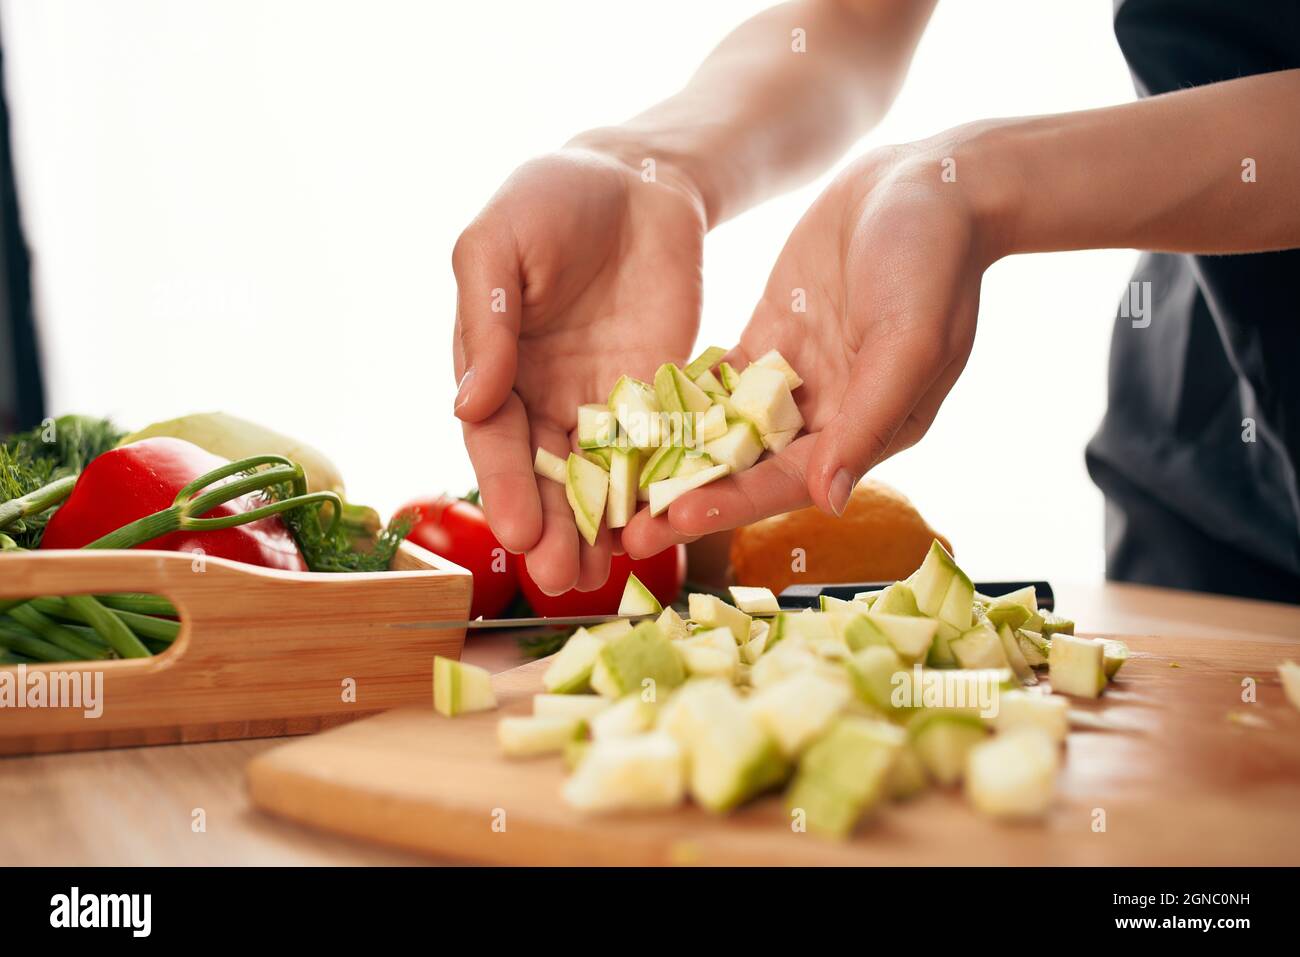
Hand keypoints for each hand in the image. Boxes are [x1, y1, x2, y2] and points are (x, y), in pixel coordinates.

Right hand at [453, 146, 706, 593]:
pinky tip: (659, 532)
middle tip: (560, 577)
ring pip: (600, 479)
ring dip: (598, 529)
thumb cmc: (550, 200)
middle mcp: (546, 399)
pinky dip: (656, 494)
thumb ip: (485, 320)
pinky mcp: (660, 400)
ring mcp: (604, 404)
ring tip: (600, 577)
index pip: (496, 440)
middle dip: (551, 528)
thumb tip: (468, 402)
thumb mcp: (499, 245)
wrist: (639, 181)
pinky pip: (658, 454)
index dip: (504, 486)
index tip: (515, 532)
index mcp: (497, 368)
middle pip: (547, 476)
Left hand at [622, 139, 999, 557]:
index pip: (788, 482)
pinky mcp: (771, 343)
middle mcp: (828, 419)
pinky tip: (628, 416)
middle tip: (624, 531)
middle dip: (690, 498)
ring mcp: (796, 382)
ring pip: (725, 433)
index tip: (674, 520)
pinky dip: (679, 401)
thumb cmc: (934, 264)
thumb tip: (832, 499)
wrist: (928, 186)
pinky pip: (718, 383)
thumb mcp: (910, 341)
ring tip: (614, 483)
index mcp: (867, 432)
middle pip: (747, 470)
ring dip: (675, 460)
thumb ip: (869, 421)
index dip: (732, 503)